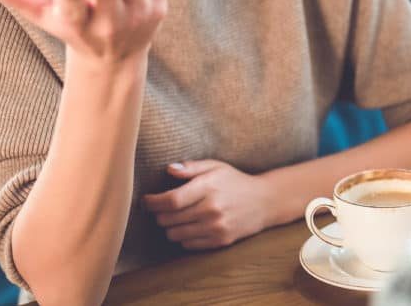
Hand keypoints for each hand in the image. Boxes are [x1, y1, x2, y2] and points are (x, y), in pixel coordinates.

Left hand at [143, 160, 276, 249]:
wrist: (264, 201)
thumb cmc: (235, 181)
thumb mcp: (216, 166)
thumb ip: (191, 167)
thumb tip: (169, 169)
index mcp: (208, 187)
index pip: (171, 200)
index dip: (153, 203)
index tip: (146, 201)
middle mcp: (211, 209)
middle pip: (169, 219)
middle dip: (159, 214)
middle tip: (161, 208)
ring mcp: (216, 227)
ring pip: (175, 234)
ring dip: (169, 227)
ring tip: (175, 217)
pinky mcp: (220, 241)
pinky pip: (188, 244)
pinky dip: (183, 236)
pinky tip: (189, 226)